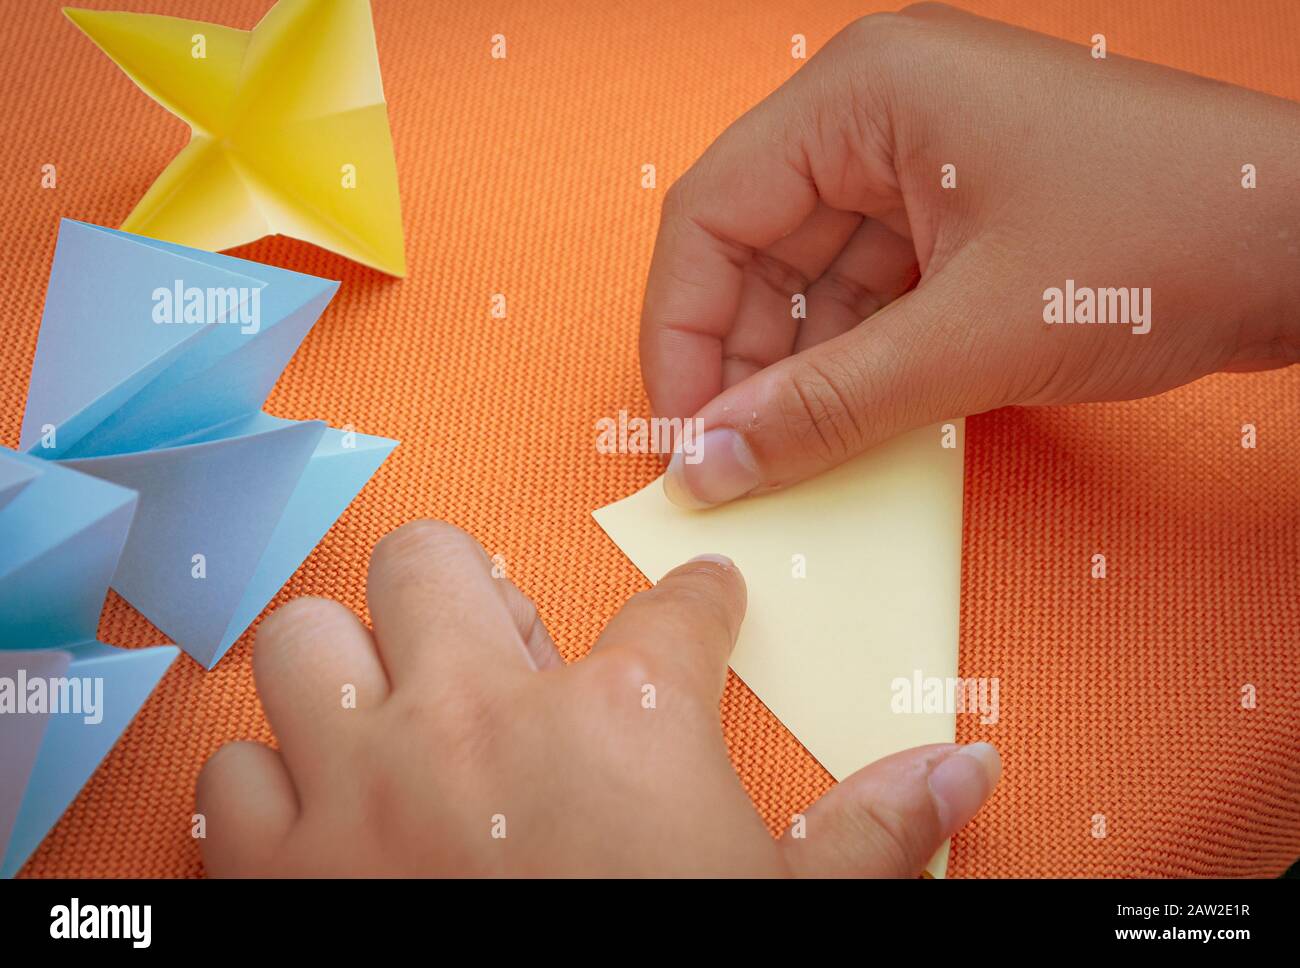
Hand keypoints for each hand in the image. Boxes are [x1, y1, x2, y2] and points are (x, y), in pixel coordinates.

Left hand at [197, 520, 999, 875]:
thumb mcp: (790, 915)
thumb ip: (869, 833)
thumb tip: (962, 772)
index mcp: (625, 721)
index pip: (677, 609)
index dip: (698, 601)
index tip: (697, 607)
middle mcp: (480, 720)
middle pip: (433, 561)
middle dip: (458, 588)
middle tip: (488, 647)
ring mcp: (363, 784)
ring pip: (305, 641)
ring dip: (341, 670)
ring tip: (387, 713)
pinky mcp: (276, 869)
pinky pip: (234, 772)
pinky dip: (269, 784)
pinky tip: (318, 817)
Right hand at [642, 3, 1299, 506]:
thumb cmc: (1172, 233)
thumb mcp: (972, 335)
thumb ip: (827, 405)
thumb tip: (714, 460)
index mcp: (862, 95)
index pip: (711, 215)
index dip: (682, 333)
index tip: (683, 433)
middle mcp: (878, 118)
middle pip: (752, 251)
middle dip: (737, 361)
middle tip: (730, 460)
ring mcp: (920, 169)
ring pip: (809, 285)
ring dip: (797, 373)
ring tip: (792, 456)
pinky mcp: (957, 220)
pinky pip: (868, 300)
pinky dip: (853, 366)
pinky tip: (849, 427)